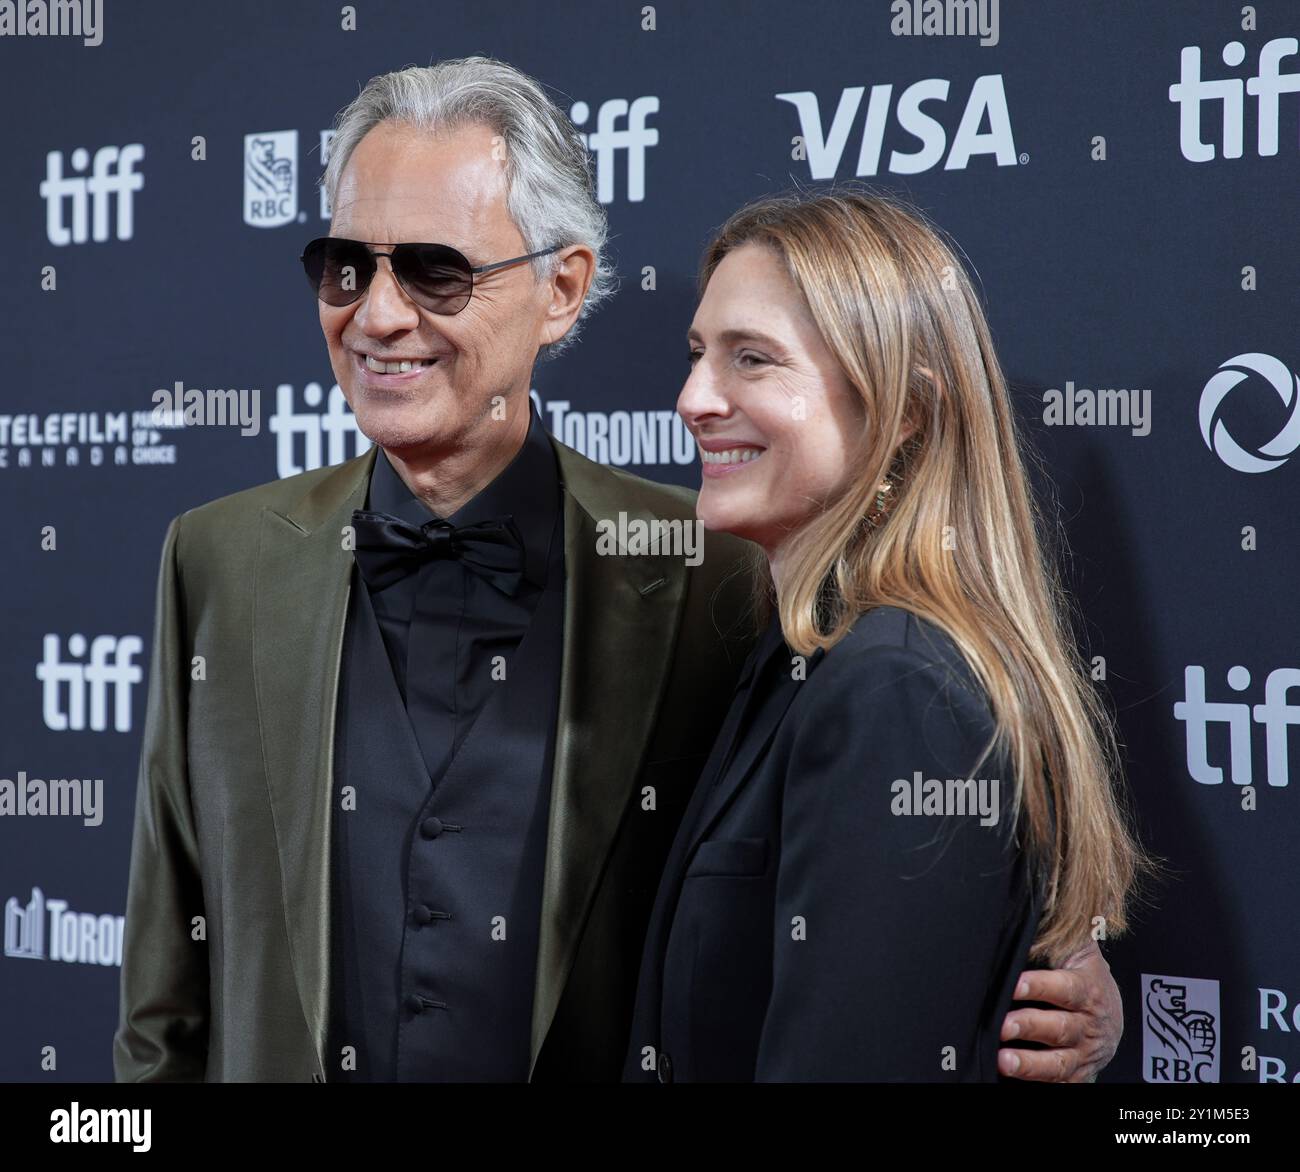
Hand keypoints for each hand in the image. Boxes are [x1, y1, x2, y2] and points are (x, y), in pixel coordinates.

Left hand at [997, 938, 1122, 1081]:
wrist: (1111, 1017)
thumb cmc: (1084, 977)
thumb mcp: (1079, 950)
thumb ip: (1065, 928)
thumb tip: (1045, 895)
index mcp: (1086, 989)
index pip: (1065, 987)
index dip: (1041, 986)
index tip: (1015, 984)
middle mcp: (1087, 1024)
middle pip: (1059, 1027)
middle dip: (1030, 1026)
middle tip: (1003, 1025)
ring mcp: (1083, 1053)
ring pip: (1058, 1062)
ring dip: (1031, 1064)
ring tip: (1005, 1060)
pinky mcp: (1077, 1074)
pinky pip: (1059, 1082)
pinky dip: (1039, 1082)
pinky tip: (1015, 1076)